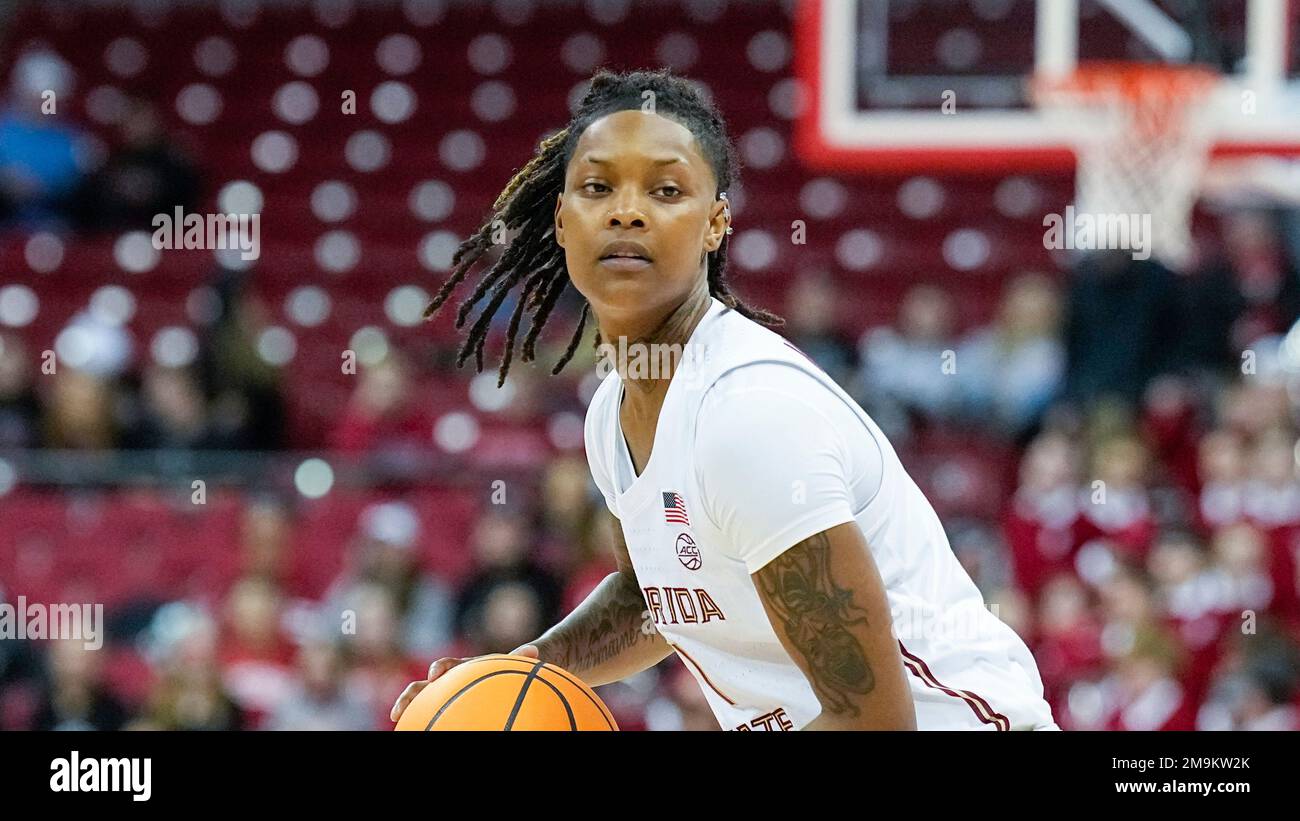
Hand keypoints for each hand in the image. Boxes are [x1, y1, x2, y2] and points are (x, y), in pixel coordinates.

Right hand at [389, 644, 539, 722]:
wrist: (516, 672)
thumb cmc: (518, 667)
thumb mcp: (521, 662)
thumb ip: (522, 657)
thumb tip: (534, 650)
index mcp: (466, 667)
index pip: (448, 665)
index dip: (439, 669)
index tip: (435, 676)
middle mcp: (452, 680)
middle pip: (424, 687)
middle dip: (409, 697)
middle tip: (397, 711)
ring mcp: (450, 695)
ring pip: (424, 705)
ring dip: (411, 715)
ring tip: (399, 729)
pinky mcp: (453, 707)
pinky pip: (438, 717)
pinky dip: (427, 723)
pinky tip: (421, 734)